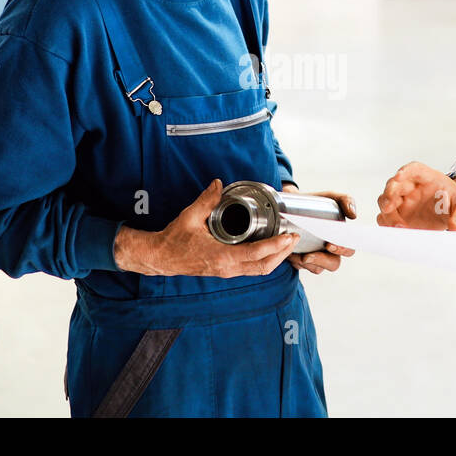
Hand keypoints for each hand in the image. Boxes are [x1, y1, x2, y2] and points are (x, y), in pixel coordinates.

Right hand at [114, 180, 297, 277]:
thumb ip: (207, 200)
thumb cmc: (174, 239)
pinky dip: (265, 259)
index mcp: (222, 256)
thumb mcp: (190, 216)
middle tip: (293, 237)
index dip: (275, 245)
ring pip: (259, 270)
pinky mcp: (226, 270)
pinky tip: (270, 248)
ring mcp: (227, 271)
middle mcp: (227, 267)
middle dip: (282, 253)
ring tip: (286, 243)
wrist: (162, 257)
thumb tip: (218, 184)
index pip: (256, 253)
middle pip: (264, 266)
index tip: (288, 236)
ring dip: (276, 257)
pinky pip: (251, 268)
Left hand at [283, 185, 356, 273]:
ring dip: (305, 262)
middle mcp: (331, 251)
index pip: (348, 250)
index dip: (342, 250)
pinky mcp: (302, 261)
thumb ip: (345, 200)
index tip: (329, 245)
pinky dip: (295, 262)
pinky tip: (289, 253)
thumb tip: (353, 215)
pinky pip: (301, 268)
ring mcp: (317, 258)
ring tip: (294, 252)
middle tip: (307, 256)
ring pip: (316, 268)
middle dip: (321, 261)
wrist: (290, 205)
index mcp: (340, 238)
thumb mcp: (330, 196)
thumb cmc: (314, 202)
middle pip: (333, 264)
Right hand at [376, 162, 455, 230]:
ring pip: (384, 201)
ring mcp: (401, 200)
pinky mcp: (397, 215)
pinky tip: (394, 232)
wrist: (450, 214)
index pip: (414, 169)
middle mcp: (410, 187)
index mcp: (427, 177)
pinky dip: (386, 224)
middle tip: (389, 207)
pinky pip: (385, 217)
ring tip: (399, 227)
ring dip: (387, 213)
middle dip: (389, 194)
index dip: (405, 171)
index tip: (399, 176)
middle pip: (394, 184)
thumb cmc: (454, 204)